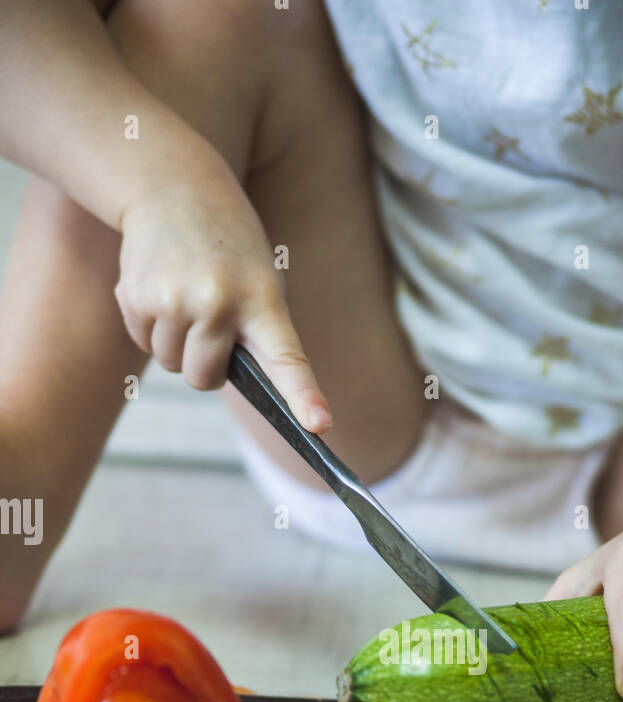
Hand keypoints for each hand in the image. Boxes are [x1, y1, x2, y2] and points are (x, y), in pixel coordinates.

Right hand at [115, 163, 331, 430]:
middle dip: (206, 365)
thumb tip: (226, 381)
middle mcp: (217, 303)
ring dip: (177, 343)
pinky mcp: (135, 297)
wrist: (173, 185)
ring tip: (186, 295)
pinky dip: (151, 327)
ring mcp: (173, 301)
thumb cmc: (229, 245)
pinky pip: (144, 343)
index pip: (287, 359)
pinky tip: (161, 288)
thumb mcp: (261, 278)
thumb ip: (254, 332)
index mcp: (262, 300)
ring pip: (172, 364)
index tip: (320, 426)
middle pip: (204, 379)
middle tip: (212, 323)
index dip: (304, 396)